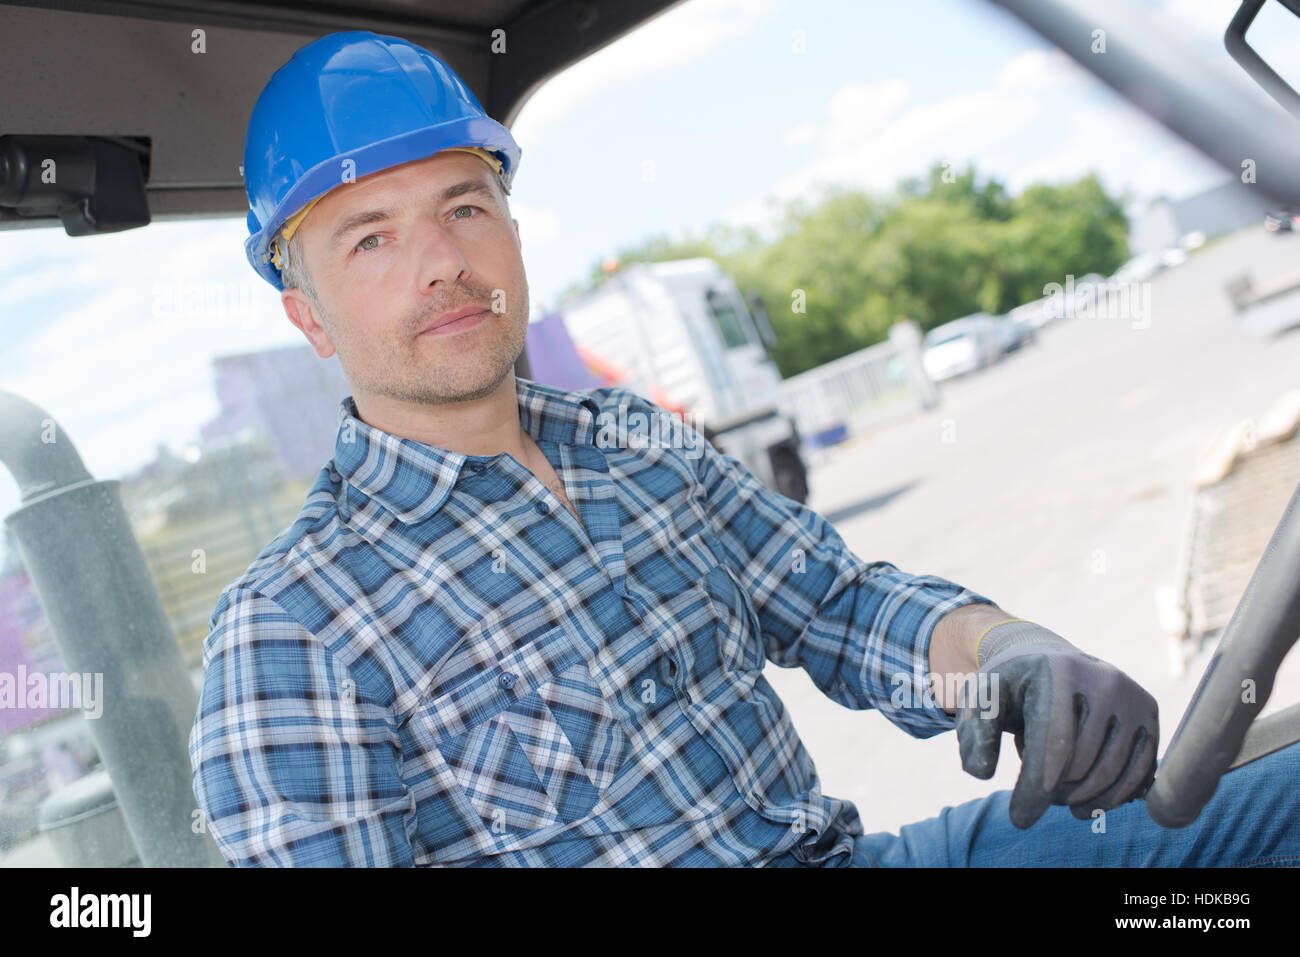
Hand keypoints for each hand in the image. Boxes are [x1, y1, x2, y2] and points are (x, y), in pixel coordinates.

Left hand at [954, 620, 1158, 828]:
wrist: (1051, 661)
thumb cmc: (1012, 687)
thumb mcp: (982, 699)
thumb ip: (975, 733)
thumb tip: (981, 772)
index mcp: (1059, 672)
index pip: (1053, 746)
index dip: (1035, 791)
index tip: (1019, 819)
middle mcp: (1104, 680)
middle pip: (1082, 765)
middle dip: (1054, 791)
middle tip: (1036, 785)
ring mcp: (1132, 697)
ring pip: (1112, 775)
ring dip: (1080, 797)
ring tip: (1057, 788)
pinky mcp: (1149, 714)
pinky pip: (1139, 774)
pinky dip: (1113, 798)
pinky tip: (1086, 802)